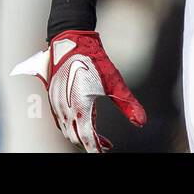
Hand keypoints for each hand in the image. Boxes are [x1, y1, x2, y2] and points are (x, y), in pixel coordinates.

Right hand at [11, 30, 144, 152]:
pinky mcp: (52, 96)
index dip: (96, 149)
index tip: (104, 153)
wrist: (70, 40)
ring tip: (95, 135)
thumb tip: (141, 122)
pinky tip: (82, 120)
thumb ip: (128, 104)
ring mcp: (56, 102)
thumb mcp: (114, 83)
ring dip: (80, 135)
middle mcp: (65, 108)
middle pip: (75, 137)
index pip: (87, 139)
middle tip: (105, 145)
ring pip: (66, 129)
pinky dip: (71, 124)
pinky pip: (60, 118)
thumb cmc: (92, 59)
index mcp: (80, 107)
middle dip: (89, 144)